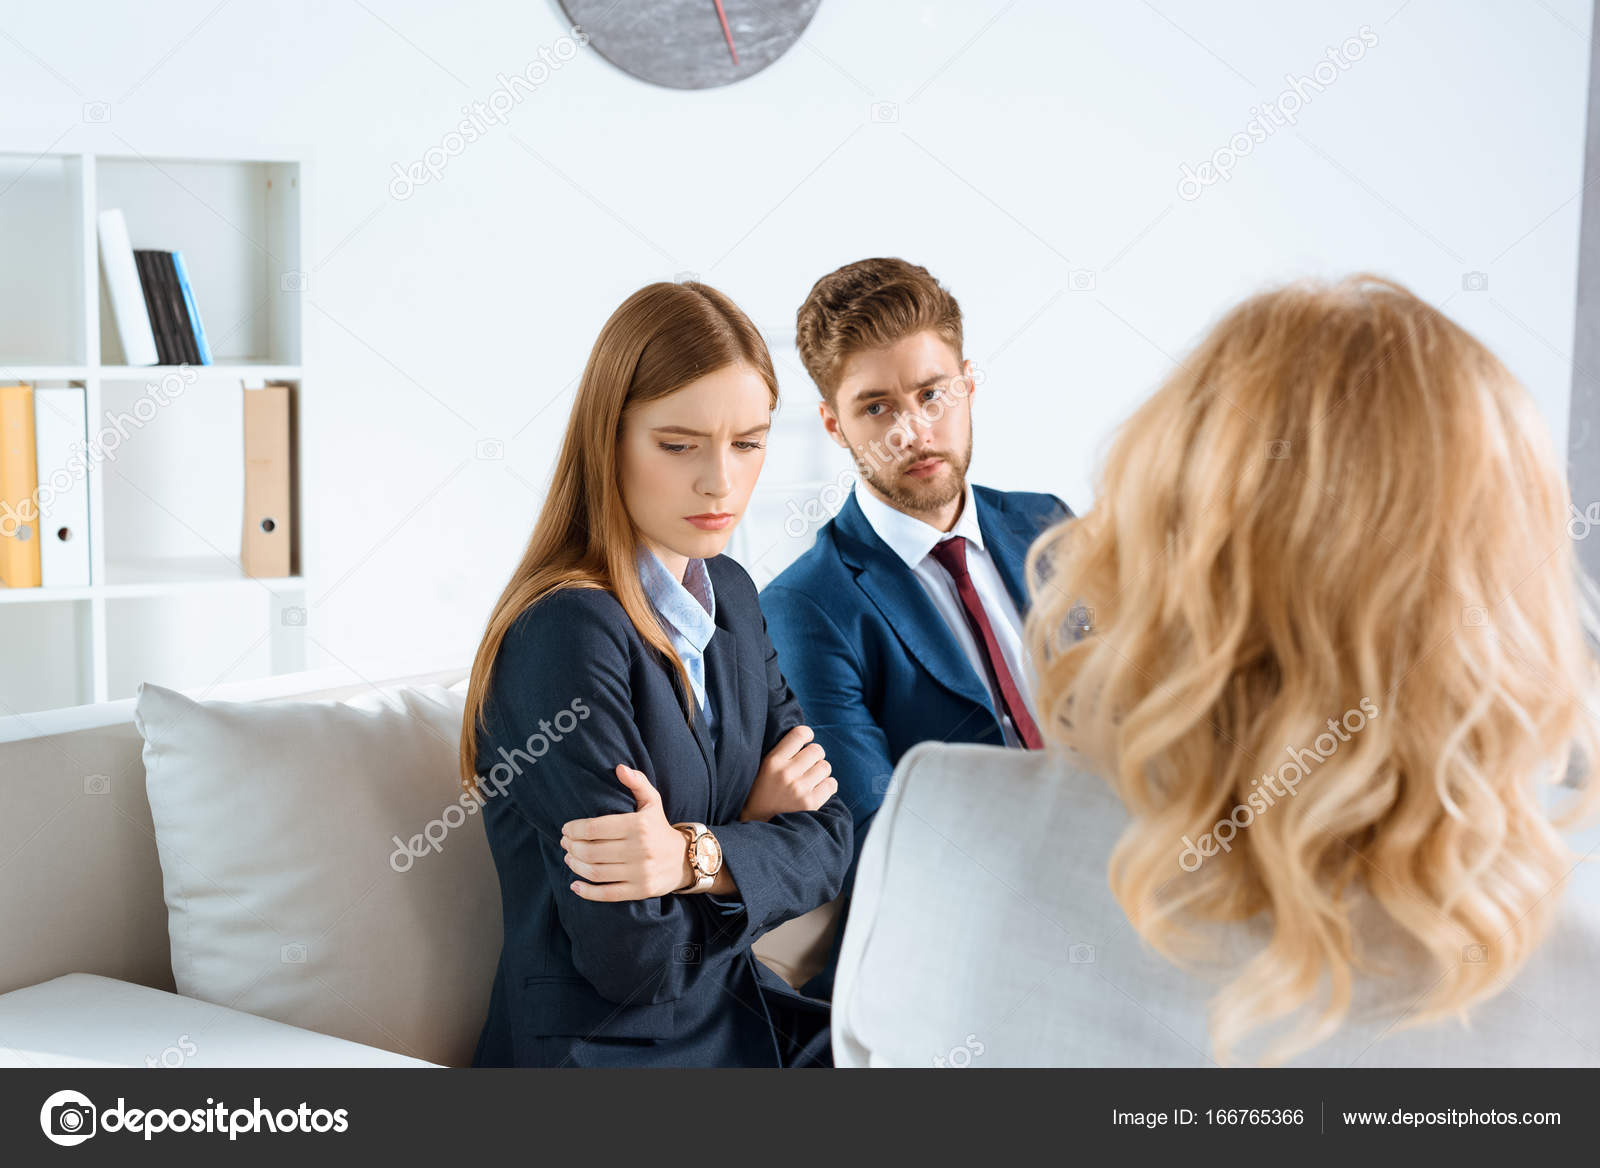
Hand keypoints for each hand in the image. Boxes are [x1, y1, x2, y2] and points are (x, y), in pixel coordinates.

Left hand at [560, 764, 691, 901]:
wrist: (685, 859)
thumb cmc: (660, 828)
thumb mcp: (653, 802)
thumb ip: (637, 783)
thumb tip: (619, 768)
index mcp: (638, 825)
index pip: (596, 827)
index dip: (575, 829)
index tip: (566, 829)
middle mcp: (639, 849)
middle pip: (592, 850)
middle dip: (572, 847)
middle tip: (565, 843)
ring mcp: (640, 872)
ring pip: (596, 871)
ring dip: (576, 866)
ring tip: (569, 858)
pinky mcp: (640, 891)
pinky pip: (607, 894)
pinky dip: (587, 892)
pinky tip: (575, 885)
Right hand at [738, 724, 837, 822]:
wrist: (756, 827)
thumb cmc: (760, 796)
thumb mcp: (763, 770)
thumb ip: (781, 755)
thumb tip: (805, 737)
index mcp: (773, 761)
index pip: (799, 733)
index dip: (807, 735)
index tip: (806, 742)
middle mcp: (786, 772)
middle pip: (817, 750)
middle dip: (815, 757)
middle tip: (808, 766)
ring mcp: (799, 788)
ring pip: (825, 766)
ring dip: (821, 772)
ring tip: (811, 780)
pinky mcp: (810, 803)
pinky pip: (831, 784)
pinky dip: (827, 786)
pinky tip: (817, 791)